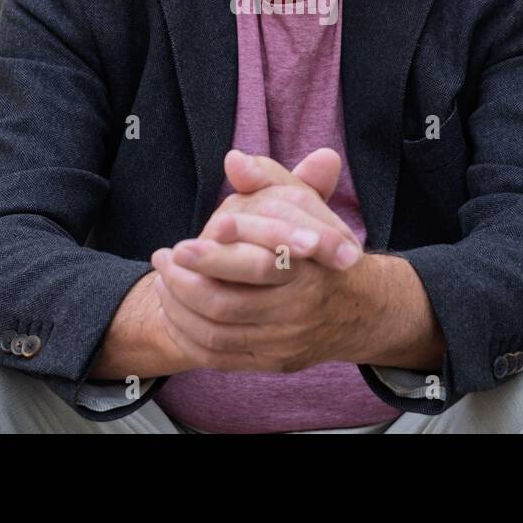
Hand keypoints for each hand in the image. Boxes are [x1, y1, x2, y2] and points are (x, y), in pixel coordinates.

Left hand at [149, 148, 367, 371]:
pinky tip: (175, 312)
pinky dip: (190, 337)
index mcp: (305, 266)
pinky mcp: (274, 362)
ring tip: (162, 281)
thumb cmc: (318, 247)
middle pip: (227, 304)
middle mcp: (297, 307)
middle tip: (162, 259)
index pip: (257, 265)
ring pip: (217, 333)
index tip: (181, 245)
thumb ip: (268, 178)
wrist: (360, 308)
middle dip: (183, 283)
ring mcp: (285, 340)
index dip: (214, 257)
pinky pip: (220, 358)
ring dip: (180, 308)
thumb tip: (234, 160)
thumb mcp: (302, 204)